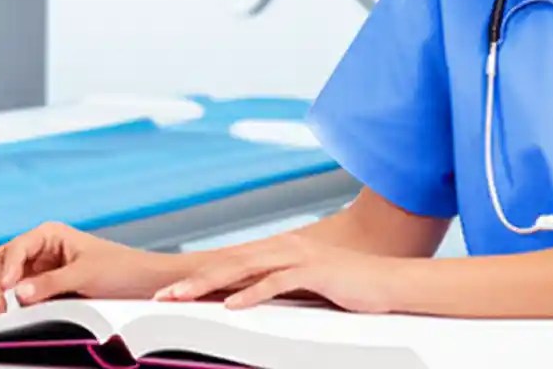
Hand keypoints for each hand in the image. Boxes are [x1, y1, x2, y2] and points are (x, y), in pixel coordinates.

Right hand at [0, 222, 182, 313]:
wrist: (142, 282)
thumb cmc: (120, 268)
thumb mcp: (84, 275)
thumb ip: (50, 283)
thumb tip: (18, 292)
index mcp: (49, 234)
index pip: (15, 248)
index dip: (7, 269)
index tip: (8, 290)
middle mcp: (42, 248)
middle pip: (3, 261)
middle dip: (0, 282)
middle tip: (5, 307)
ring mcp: (42, 268)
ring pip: (10, 279)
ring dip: (8, 294)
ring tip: (13, 312)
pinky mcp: (47, 286)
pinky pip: (23, 294)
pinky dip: (19, 303)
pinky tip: (26, 312)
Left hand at [151, 234, 404, 312]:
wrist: (390, 282)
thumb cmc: (352, 287)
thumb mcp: (308, 287)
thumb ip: (280, 288)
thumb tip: (250, 300)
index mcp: (280, 250)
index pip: (230, 263)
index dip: (198, 276)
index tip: (171, 292)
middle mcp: (284, 247)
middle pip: (228, 263)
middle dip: (193, 280)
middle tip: (162, 296)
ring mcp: (298, 256)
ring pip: (243, 269)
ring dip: (210, 285)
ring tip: (182, 298)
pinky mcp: (314, 271)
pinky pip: (277, 282)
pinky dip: (252, 294)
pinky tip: (232, 306)